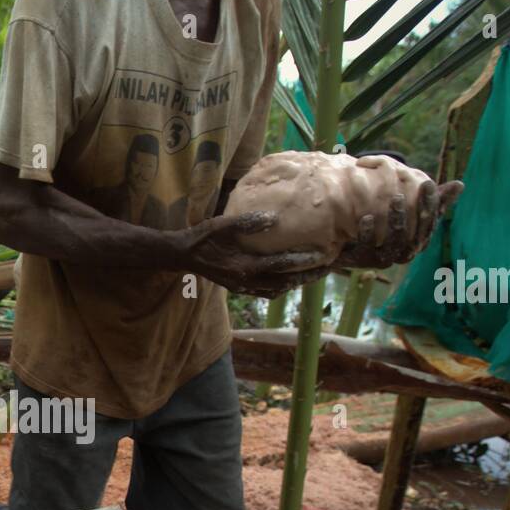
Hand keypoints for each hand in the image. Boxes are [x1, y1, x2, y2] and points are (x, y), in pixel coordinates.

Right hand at [186, 210, 336, 296]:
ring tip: (313, 275)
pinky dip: (281, 288)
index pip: (279, 266)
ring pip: (276, 290)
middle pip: (283, 284)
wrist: (183, 256)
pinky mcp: (240, 287)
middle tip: (326, 270)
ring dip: (295, 284)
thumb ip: (248, 222)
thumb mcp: (223, 225)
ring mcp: (243, 287)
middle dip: (306, 278)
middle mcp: (246, 281)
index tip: (321, 256)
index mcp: (243, 266)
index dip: (301, 262)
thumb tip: (273, 217)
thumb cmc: (203, 237)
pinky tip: (289, 280)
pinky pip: (266, 292)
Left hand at [333, 179, 462, 269]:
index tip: (429, 183)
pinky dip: (368, 234)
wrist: (346, 240)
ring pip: (395, 243)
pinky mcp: (363, 260)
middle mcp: (404, 252)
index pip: (430, 223)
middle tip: (419, 186)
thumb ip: (432, 200)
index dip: (432, 204)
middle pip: (417, 233)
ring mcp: (384, 258)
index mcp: (418, 240)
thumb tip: (460, 185)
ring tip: (395, 198)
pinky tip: (366, 218)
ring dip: (397, 220)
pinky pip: (367, 249)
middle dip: (420, 210)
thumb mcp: (407, 208)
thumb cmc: (383, 222)